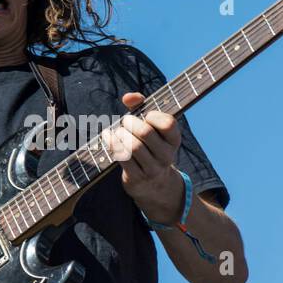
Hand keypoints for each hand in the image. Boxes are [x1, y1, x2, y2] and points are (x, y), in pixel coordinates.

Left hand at [107, 91, 184, 224]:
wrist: (153, 185)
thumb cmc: (149, 146)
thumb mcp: (151, 127)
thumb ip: (141, 106)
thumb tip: (128, 98)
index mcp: (174, 140)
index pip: (168, 123)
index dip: (153, 115)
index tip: (146, 115)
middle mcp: (166, 156)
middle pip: (145, 133)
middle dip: (130, 123)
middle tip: (126, 121)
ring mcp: (152, 169)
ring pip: (133, 147)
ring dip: (120, 134)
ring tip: (118, 131)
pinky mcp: (137, 178)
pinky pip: (122, 158)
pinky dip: (112, 144)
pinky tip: (108, 137)